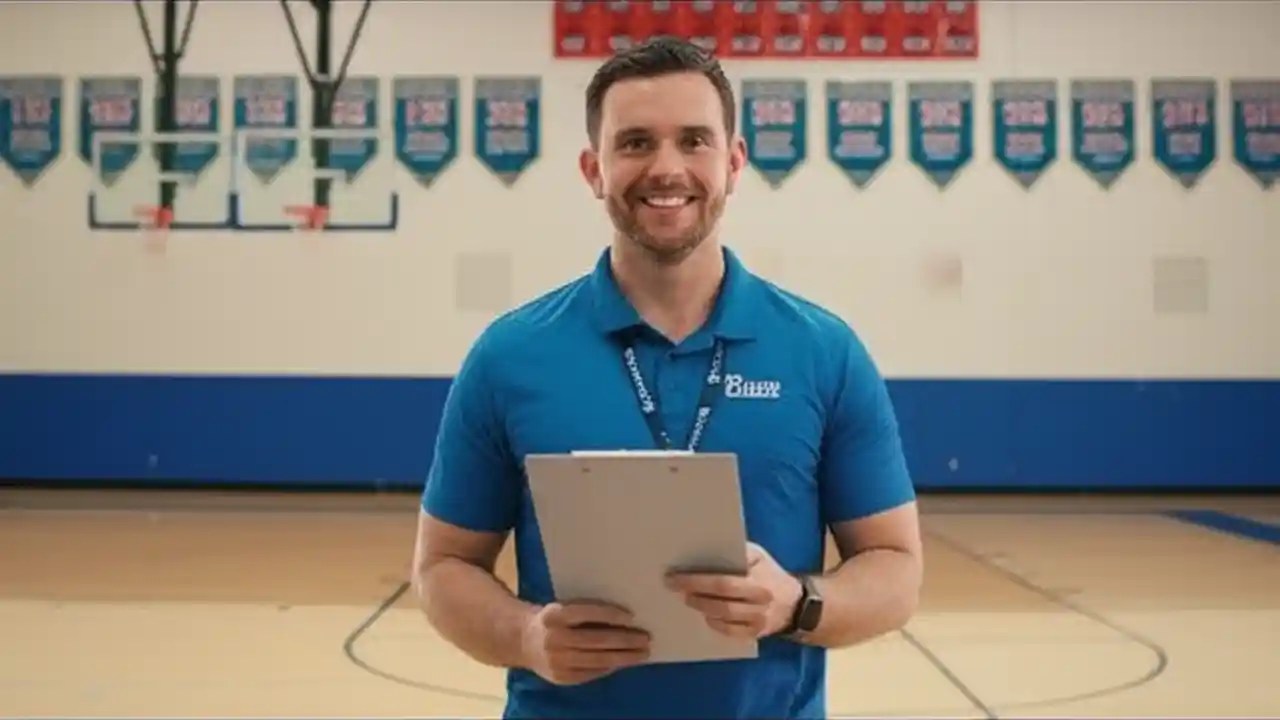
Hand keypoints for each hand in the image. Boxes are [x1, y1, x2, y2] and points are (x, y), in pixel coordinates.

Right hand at [520, 601, 650, 685]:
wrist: (523, 641)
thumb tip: (624, 616)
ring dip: (624, 657)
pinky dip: (610, 667)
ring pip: (598, 660)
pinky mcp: (561, 678)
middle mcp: (555, 638)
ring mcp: (558, 661)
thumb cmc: (552, 619)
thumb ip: (586, 610)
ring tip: (642, 653)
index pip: (588, 612)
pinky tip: (623, 663)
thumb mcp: (562, 607)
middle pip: (597, 640)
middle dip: (625, 640)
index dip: (611, 614)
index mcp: (555, 614)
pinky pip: (591, 673)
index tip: (632, 616)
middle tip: (646, 638)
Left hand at [665, 542, 802, 638]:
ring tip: (688, 599)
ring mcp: (758, 621)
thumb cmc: (770, 573)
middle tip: (674, 588)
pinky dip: (715, 624)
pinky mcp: (755, 635)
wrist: (794, 603)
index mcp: (759, 581)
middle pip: (722, 603)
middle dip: (695, 595)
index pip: (723, 582)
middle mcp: (759, 603)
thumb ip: (739, 551)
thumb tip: (708, 548)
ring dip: (702, 608)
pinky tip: (706, 615)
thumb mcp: (759, 555)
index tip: (675, 577)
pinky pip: (730, 632)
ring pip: (725, 618)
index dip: (697, 581)